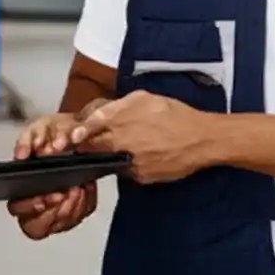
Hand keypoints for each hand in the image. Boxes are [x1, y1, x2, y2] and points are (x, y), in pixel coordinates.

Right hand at [6, 98, 110, 239]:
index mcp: (19, 186)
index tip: (40, 198)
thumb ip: (25, 141)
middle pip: (37, 225)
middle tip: (61, 194)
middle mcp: (36, 202)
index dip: (28, 207)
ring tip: (75, 188)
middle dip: (51, 212)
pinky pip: (79, 215)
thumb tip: (21, 155)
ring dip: (70, 206)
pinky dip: (84, 202)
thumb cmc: (54, 135)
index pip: (17, 208)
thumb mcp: (37, 130)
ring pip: (60, 222)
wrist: (78, 134)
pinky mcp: (74, 210)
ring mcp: (55, 209)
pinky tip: (84, 188)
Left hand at [71, 90, 219, 184]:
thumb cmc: (175, 115)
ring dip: (109, 155)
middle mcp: (123, 140)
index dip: (78, 133)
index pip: (89, 127)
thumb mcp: (143, 98)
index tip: (72, 137)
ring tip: (127, 147)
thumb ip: (117, 106)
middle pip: (94, 147)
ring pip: (109, 160)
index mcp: (121, 118)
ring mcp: (130, 161)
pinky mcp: (140, 176)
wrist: (201, 138)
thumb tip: (97, 115)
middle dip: (89, 146)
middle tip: (91, 144)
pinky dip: (127, 164)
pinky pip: (125, 171)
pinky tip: (142, 156)